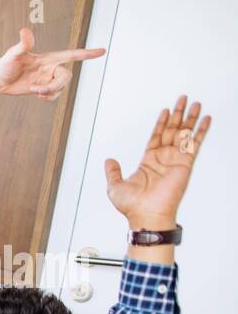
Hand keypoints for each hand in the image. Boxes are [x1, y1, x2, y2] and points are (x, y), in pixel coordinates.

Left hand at [0, 27, 104, 100]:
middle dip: (55, 86)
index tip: (102, 51)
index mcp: (48, 58)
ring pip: (60, 88)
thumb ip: (22, 44)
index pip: (72, 55)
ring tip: (33, 90)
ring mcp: (47, 78)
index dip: (87, 53)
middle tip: (37, 89)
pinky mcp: (42, 88)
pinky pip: (54, 95)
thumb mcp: (14, 54)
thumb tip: (25, 31)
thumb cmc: (5, 64)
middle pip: (66, 77)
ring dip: (48, 92)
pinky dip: (47, 97)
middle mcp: (51, 67)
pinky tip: (36, 94)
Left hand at [105, 95, 209, 229]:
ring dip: (190, 118)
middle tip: (183, 99)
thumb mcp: (115, 186)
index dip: (161, 123)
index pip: (156, 136)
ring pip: (184, 133)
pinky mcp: (185, 163)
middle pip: (172, 130)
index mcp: (148, 161)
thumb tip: (109, 161)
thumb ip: (113, 172)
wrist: (146, 214)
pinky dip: (201, 131)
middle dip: (178, 114)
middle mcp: (163, 158)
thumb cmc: (133, 205)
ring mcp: (175, 160)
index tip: (166, 111)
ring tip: (195, 104)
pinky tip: (206, 119)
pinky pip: (195, 143)